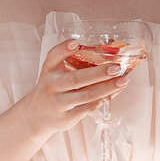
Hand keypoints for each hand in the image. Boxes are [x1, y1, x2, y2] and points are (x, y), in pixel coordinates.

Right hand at [14, 39, 134, 136]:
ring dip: (106, 88)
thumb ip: (73, 63)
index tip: (76, 42)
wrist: (36, 116)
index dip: (64, 49)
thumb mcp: (55, 73)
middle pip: (76, 78)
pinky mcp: (65, 117)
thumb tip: (107, 55)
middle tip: (117, 67)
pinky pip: (86, 109)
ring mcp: (58, 103)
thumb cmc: (53, 89)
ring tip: (122, 81)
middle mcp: (52, 85)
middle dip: (99, 73)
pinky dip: (99, 102)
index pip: (54, 56)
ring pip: (85, 95)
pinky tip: (111, 95)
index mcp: (49, 70)